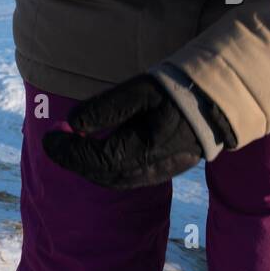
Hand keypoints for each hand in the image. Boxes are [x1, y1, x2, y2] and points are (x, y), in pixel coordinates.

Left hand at [41, 75, 212, 189]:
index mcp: (145, 149)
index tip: (50, 134)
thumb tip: (73, 122)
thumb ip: (105, 108)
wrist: (219, 102)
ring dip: (87, 165)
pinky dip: (104, 168)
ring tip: (72, 142)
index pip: (95, 159)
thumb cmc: (177, 91)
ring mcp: (159, 174)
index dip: (68, 151)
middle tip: (56, 137)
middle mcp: (151, 169)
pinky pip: (126, 178)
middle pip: (101, 175)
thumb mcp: (139, 91)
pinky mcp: (163, 172)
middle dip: (73, 159)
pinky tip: (95, 149)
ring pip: (113, 180)